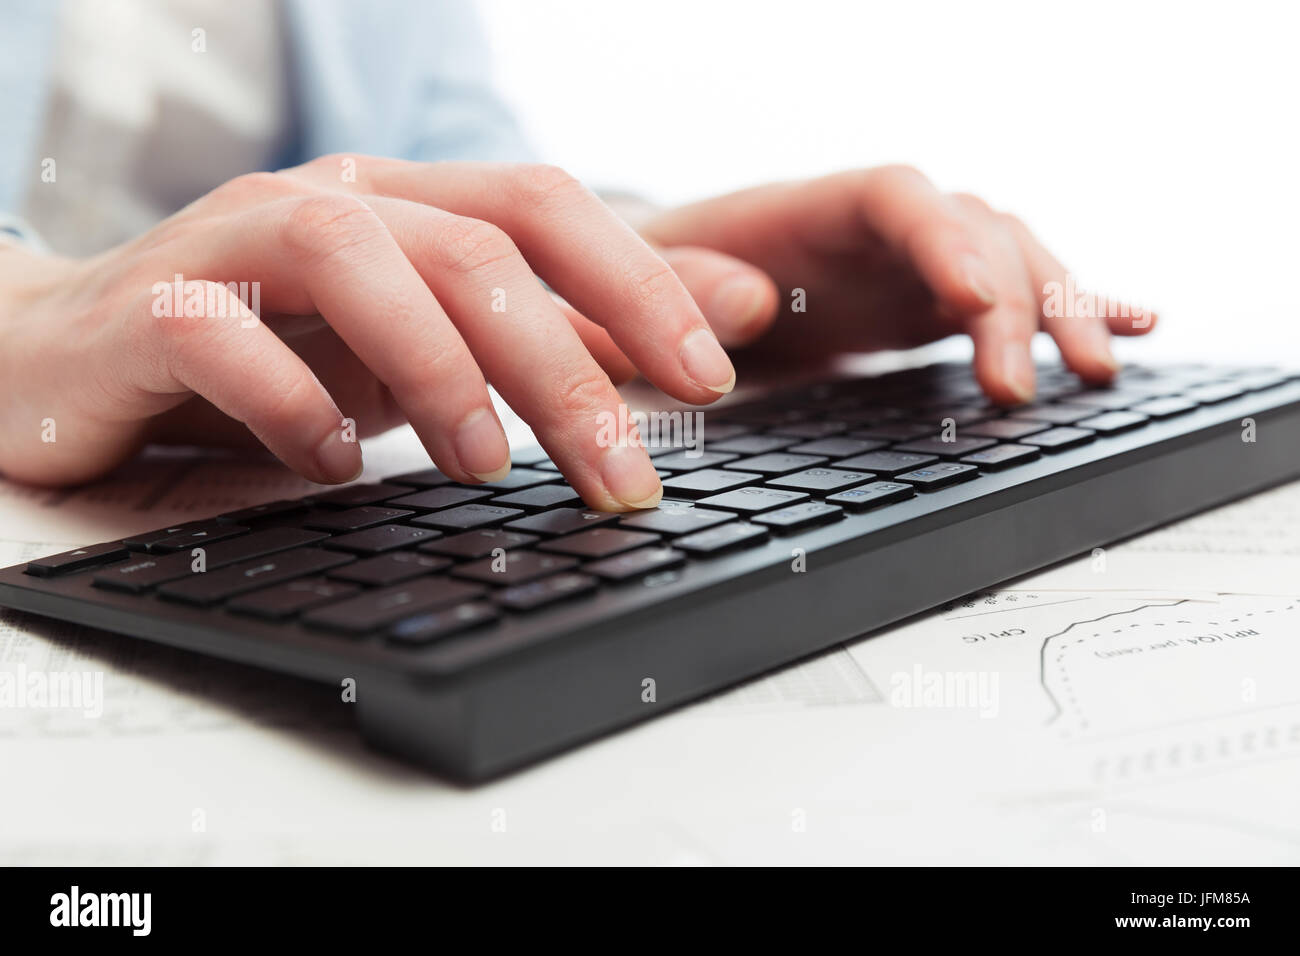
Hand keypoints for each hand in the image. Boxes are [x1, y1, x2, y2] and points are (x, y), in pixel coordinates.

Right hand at [0, 157, 739, 508]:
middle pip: (471, 249)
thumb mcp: (440, 343)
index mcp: (405, 205)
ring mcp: (228, 248)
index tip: (712, 375)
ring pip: (355, 263)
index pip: (544, 206)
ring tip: (483, 468)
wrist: (76, 357)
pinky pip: (218, 335)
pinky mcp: (144, 314)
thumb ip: (572, 326)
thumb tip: (730, 315)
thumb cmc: (277, 350)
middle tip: (623, 476)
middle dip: (565, 366)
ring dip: (438, 370)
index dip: (638, 280)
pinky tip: (335, 464)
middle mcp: (328, 206)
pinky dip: (291, 402)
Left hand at [637, 165, 1155, 404]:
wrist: (653, 296)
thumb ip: (680, 291)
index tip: (968, 299)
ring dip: (1058, 311)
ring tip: (1096, 371)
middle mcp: (872, 231)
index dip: (942, 239)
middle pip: (972, 232)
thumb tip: (754, 303)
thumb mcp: (635, 288)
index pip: (895, 197)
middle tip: (1023, 390)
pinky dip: (1065, 314)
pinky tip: (1130, 331)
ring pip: (1009, 264)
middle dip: (1011, 303)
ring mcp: (904, 268)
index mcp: (805, 208)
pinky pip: (1003, 303)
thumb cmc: (639, 285)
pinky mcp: (919, 308)